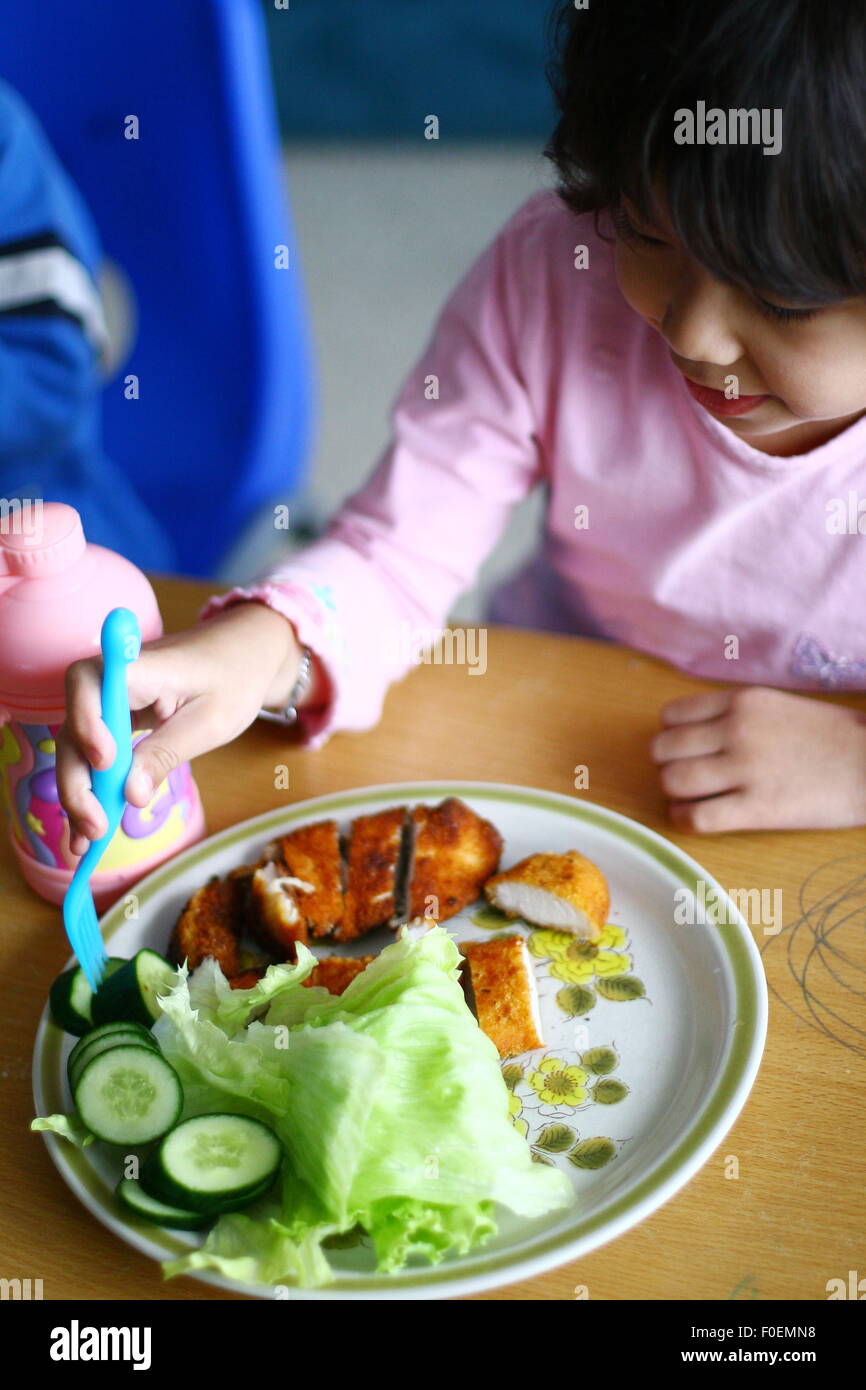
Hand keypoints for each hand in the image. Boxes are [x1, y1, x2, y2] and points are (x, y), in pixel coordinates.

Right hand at [56, 602, 303, 854]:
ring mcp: (111, 705)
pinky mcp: (116, 725)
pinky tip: (89, 830)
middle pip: (75, 728)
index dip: (87, 721)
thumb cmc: (234, 678)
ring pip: (79, 749)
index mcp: (138, 666)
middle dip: (78, 780)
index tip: (105, 761)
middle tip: (96, 826)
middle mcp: (112, 683)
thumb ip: (168, 752)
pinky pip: (96, 758)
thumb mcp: (210, 720)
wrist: (246, 656)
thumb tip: (131, 795)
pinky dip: (94, 791)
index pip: (89, 683)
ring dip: (80, 795)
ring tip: (86, 843)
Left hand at [649, 686, 865, 832]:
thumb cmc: (831, 737)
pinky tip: (693, 817)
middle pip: (663, 749)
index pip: (671, 716)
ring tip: (690, 797)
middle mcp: (736, 731)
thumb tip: (693, 733)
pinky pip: (695, 816)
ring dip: (674, 792)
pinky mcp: (757, 808)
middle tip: (686, 774)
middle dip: (667, 764)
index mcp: (741, 702)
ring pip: (672, 781)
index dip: (671, 736)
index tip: (685, 748)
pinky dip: (684, 819)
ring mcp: (745, 770)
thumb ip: (735, 715)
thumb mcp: (777, 706)